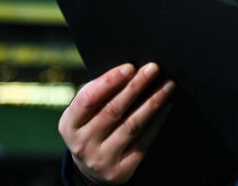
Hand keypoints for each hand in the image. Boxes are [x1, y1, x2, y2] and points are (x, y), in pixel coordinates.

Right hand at [59, 63, 174, 184]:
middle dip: (136, 86)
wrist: (92, 170)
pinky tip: (166, 106)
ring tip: (167, 86)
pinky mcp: (122, 169)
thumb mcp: (83, 115)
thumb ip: (98, 94)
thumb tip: (128, 71)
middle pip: (113, 110)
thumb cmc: (91, 129)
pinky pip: (144, 141)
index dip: (109, 82)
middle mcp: (83, 144)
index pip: (88, 100)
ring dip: (153, 102)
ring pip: (132, 125)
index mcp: (69, 126)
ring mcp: (102, 159)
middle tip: (153, 69)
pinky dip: (158, 121)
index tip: (130, 67)